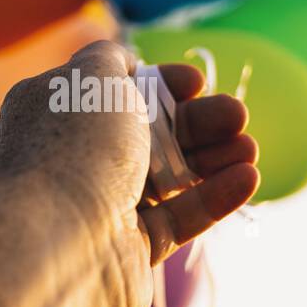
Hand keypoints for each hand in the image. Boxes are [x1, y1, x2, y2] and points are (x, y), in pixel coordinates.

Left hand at [0, 40, 258, 306]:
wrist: (62, 241)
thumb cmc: (77, 148)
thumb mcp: (92, 76)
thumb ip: (110, 57)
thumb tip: (123, 61)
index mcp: (57, 114)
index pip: (116, 91)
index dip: (160, 83)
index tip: (195, 82)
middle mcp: (75, 158)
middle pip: (151, 133)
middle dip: (200, 121)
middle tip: (238, 116)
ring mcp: (103, 206)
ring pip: (170, 177)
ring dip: (214, 158)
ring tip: (249, 149)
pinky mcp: (131, 249)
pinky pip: (179, 218)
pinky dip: (213, 198)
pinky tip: (247, 178)